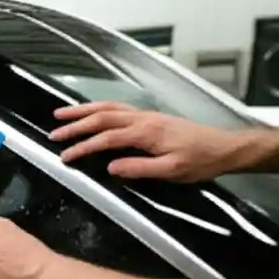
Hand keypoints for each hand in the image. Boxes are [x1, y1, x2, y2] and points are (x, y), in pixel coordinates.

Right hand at [51, 102, 248, 181]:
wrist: (224, 148)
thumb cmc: (200, 161)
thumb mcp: (172, 171)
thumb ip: (140, 168)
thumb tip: (111, 168)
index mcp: (146, 132)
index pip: (107, 138)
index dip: (84, 146)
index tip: (66, 156)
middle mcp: (143, 119)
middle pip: (102, 116)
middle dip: (76, 124)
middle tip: (54, 133)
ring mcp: (146, 115)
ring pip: (109, 107)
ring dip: (84, 110)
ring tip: (62, 114)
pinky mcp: (150, 117)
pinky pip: (118, 107)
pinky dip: (99, 108)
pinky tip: (92, 112)